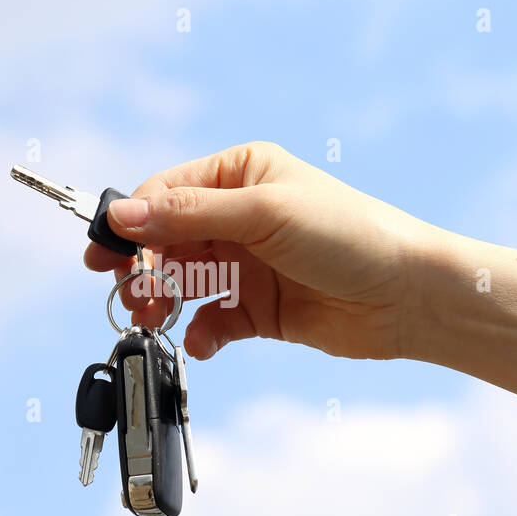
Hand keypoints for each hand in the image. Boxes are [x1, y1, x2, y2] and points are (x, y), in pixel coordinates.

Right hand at [83, 142, 438, 360]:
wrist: (409, 297)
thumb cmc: (349, 236)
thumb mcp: (264, 214)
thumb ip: (189, 216)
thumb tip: (123, 214)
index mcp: (240, 174)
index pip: (166, 193)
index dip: (133, 222)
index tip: (107, 253)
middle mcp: (239, 217)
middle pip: (166, 241)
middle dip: (142, 266)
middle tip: (124, 290)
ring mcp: (248, 265)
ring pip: (183, 282)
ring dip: (163, 300)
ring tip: (155, 317)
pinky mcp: (259, 310)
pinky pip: (211, 320)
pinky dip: (200, 333)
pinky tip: (201, 341)